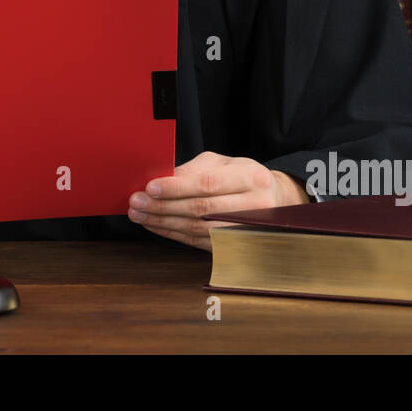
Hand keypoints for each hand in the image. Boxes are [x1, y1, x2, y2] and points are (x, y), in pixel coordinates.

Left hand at [127, 151, 309, 251]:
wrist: (274, 202)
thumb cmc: (243, 178)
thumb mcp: (224, 163)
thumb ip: (194, 170)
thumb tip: (163, 178)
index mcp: (252, 177)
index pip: (208, 184)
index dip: (177, 187)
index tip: (150, 187)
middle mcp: (255, 206)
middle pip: (201, 209)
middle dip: (163, 206)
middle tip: (137, 203)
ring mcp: (247, 230)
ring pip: (198, 229)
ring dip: (164, 223)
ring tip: (140, 215)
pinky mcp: (236, 247)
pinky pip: (199, 242)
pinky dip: (174, 234)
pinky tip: (157, 226)